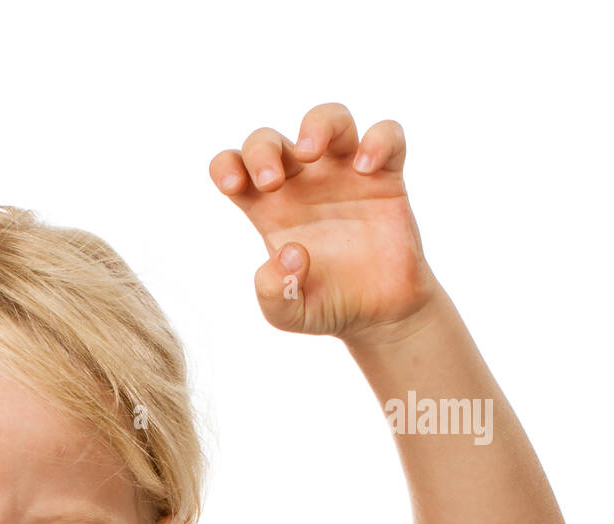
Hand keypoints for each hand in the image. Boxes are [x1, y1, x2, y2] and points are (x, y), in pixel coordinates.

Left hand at [210, 102, 440, 345]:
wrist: (378, 314)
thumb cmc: (326, 306)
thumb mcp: (288, 314)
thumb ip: (274, 293)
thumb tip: (289, 254)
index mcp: (268, 209)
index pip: (234, 167)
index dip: (227, 166)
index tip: (232, 186)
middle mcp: (302, 184)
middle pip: (271, 139)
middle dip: (263, 149)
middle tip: (272, 183)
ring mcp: (343, 175)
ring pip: (329, 119)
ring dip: (317, 124)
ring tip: (312, 151)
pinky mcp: (385, 177)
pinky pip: (387, 136)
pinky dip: (378, 140)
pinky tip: (365, 168)